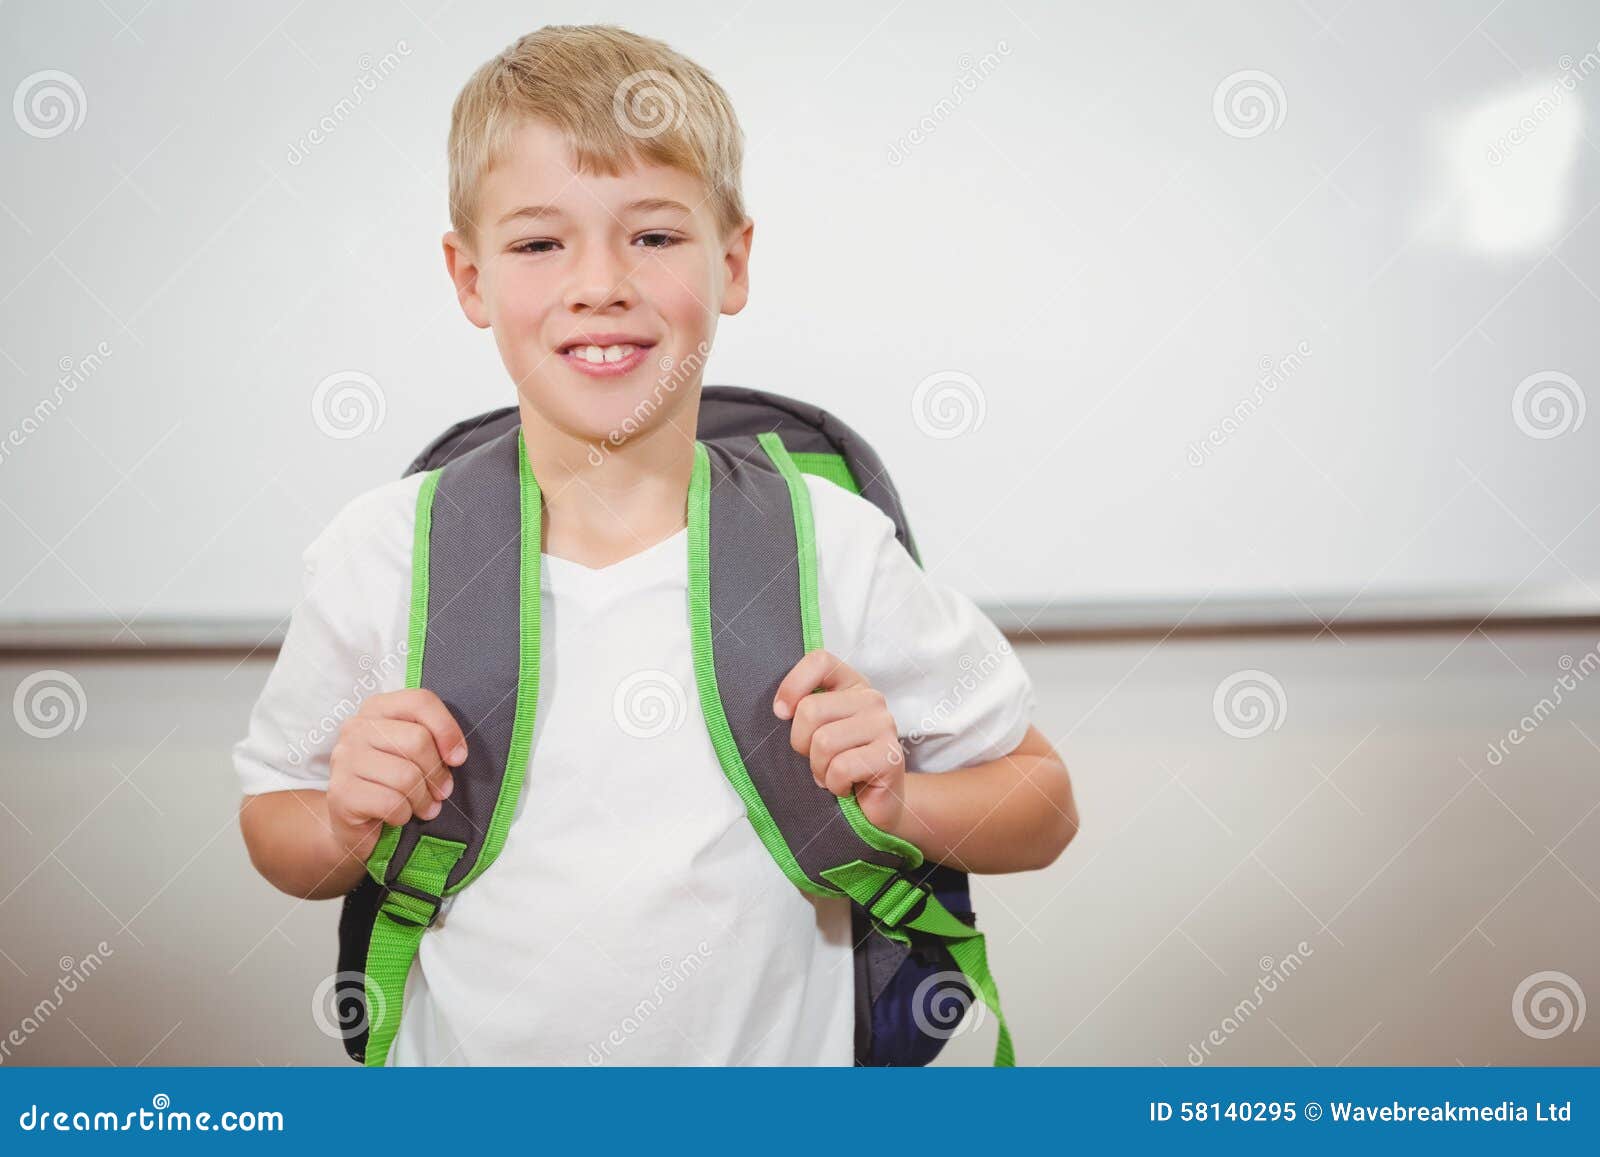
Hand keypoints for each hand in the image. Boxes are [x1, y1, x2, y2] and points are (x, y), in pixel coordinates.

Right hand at [326, 688, 466, 860]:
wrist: (351, 820)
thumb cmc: (389, 781)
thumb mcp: (411, 753)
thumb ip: (432, 741)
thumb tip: (455, 755)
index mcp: (376, 708)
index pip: (420, 701)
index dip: (447, 729)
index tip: (458, 758)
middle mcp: (356, 728)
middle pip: (418, 740)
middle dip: (437, 773)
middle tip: (442, 792)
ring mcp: (344, 759)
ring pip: (406, 776)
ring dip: (423, 799)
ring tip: (424, 808)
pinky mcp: (341, 792)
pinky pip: (391, 803)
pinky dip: (404, 815)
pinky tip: (398, 817)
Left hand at [772, 649, 905, 832]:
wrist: (875, 805)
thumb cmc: (839, 765)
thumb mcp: (816, 731)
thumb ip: (802, 711)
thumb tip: (780, 709)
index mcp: (852, 685)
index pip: (820, 661)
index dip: (792, 685)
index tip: (781, 714)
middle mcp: (871, 699)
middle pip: (810, 710)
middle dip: (801, 744)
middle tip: (817, 759)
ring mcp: (885, 725)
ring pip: (823, 742)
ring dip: (819, 769)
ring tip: (832, 774)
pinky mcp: (891, 756)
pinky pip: (840, 767)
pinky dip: (834, 785)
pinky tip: (846, 787)